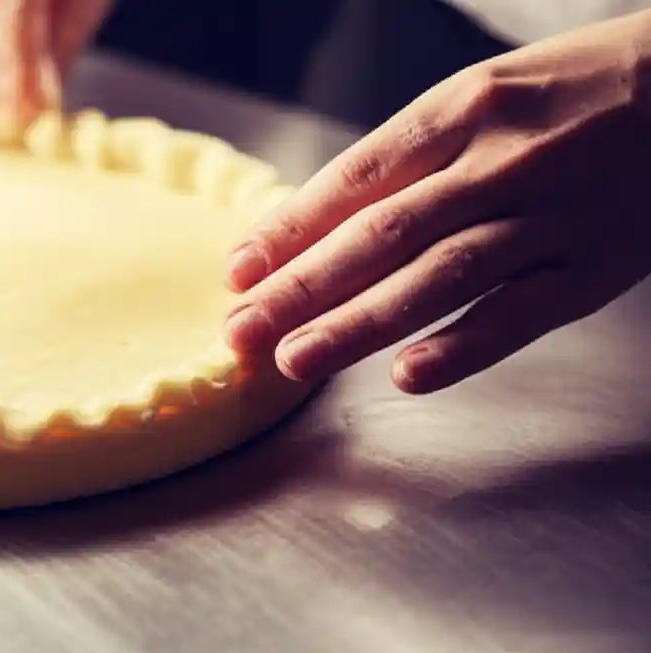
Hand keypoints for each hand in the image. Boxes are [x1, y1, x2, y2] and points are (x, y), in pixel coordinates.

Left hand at [222, 10, 650, 393]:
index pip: (355, 179)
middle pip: (384, 233)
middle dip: (303, 288)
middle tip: (242, 332)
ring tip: (295, 362)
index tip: (238, 274)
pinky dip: (463, 347)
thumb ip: (403, 162)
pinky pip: (523, 313)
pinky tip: (407, 376)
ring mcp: (552, 215)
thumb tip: (308, 227)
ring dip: (360, 324)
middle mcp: (500, 160)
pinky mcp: (597, 264)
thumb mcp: (480, 98)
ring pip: (440, 277)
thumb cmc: (568, 93)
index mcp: (463, 108)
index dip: (290, 230)